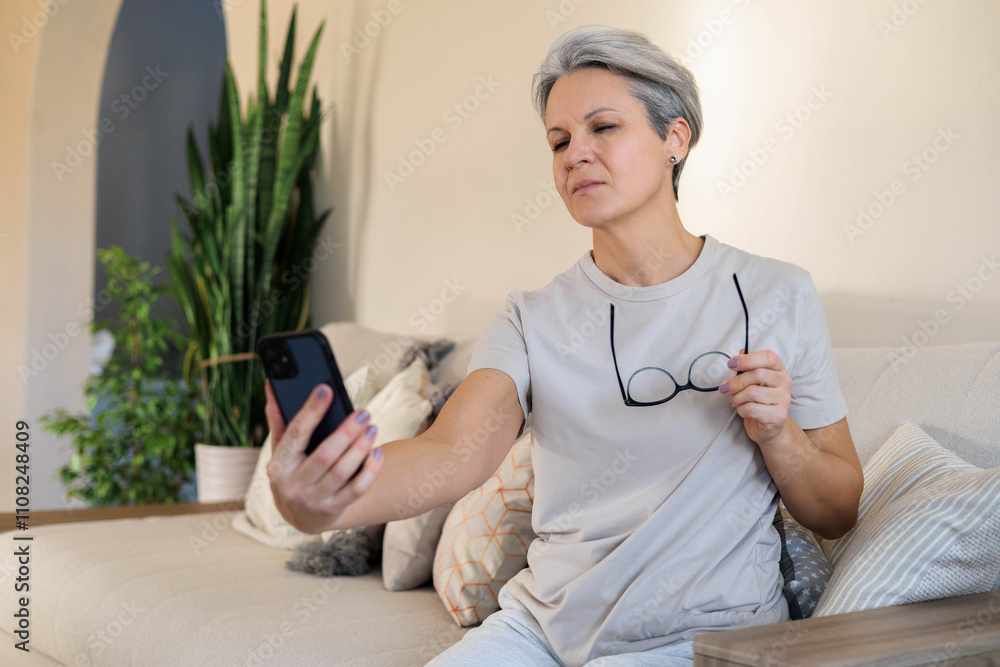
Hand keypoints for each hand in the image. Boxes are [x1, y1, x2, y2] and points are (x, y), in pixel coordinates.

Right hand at [264, 380, 382, 534]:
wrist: (299, 516)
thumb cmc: (291, 471)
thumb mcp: (280, 449)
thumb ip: (279, 418)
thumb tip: (272, 384)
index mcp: (278, 465)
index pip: (296, 433)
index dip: (311, 411)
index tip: (326, 389)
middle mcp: (293, 485)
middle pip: (325, 455)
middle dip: (346, 432)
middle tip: (364, 413)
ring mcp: (313, 500)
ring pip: (342, 472)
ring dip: (361, 448)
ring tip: (372, 428)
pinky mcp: (333, 510)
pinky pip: (356, 490)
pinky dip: (370, 470)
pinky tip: (377, 452)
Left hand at [718, 349, 792, 447]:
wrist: (767, 425)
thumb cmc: (758, 399)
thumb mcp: (751, 380)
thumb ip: (747, 366)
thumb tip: (741, 352)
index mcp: (779, 369)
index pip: (768, 357)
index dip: (747, 359)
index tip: (731, 364)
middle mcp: (785, 382)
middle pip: (758, 374)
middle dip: (736, 382)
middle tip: (725, 388)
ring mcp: (784, 399)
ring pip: (753, 393)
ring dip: (737, 398)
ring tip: (735, 401)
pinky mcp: (779, 415)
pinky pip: (752, 409)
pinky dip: (742, 410)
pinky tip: (743, 410)